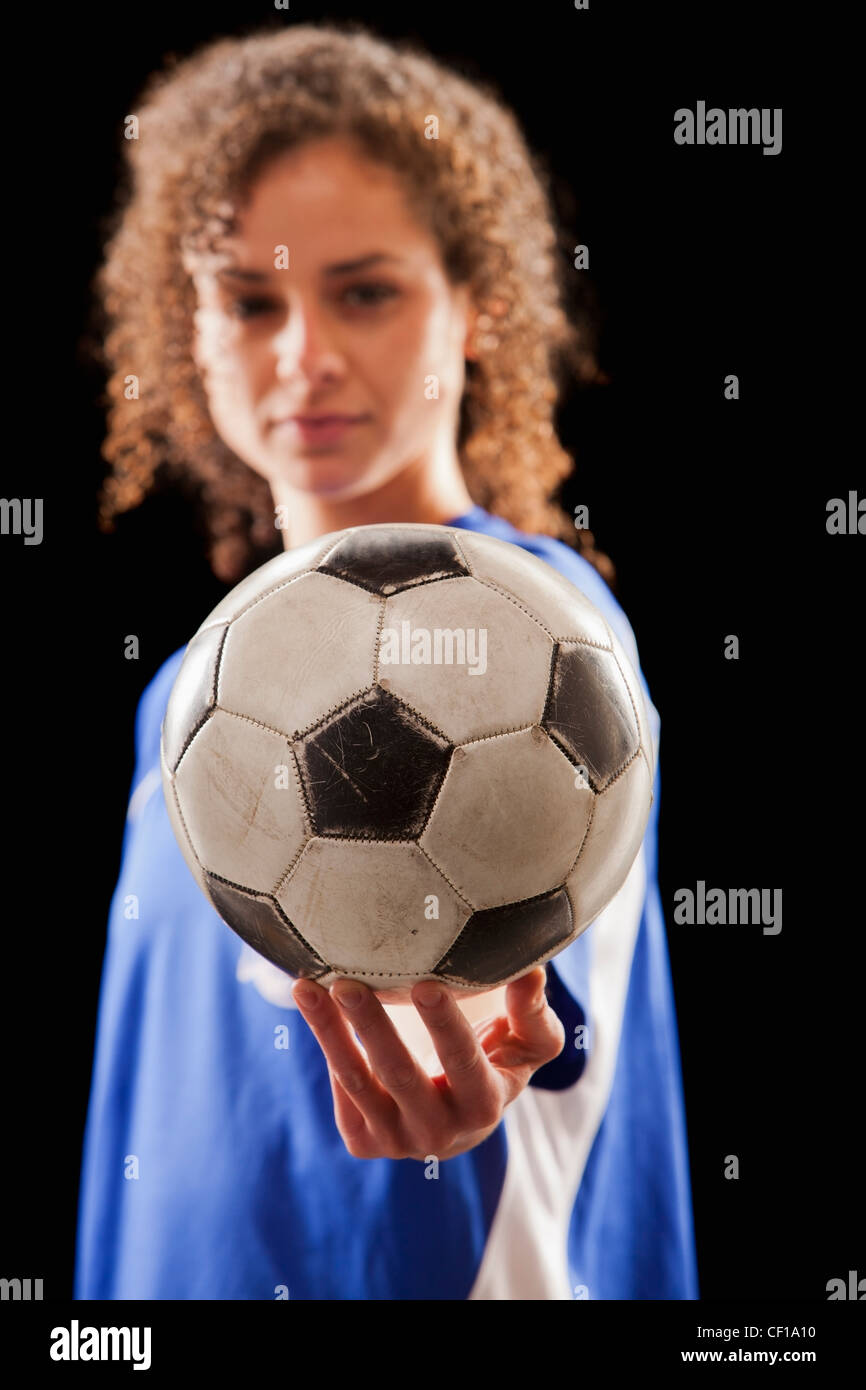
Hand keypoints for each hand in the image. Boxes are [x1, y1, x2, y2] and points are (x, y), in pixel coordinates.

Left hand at [291, 967, 565, 1161]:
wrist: (461, 1113)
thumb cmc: (499, 1059)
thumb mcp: (529, 1042)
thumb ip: (532, 1010)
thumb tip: (532, 969)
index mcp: (484, 1105)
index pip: (462, 1063)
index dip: (444, 1026)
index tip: (426, 984)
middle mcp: (439, 1133)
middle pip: (399, 1074)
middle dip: (372, 1026)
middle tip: (348, 982)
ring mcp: (396, 1139)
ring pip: (356, 1081)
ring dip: (330, 1031)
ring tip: (308, 988)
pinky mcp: (362, 1139)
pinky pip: (339, 1088)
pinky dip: (325, 1042)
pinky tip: (311, 1001)